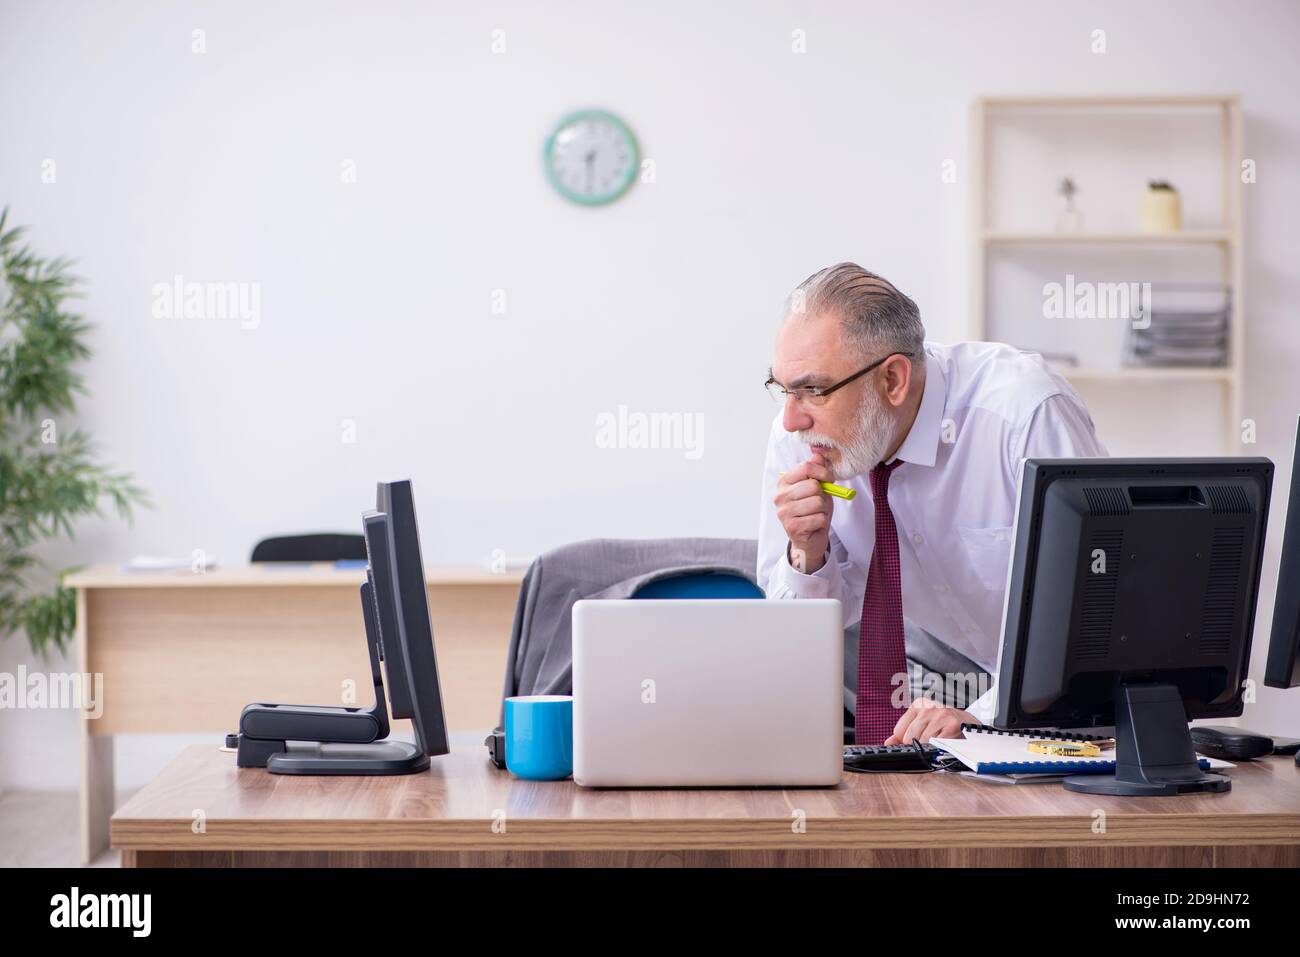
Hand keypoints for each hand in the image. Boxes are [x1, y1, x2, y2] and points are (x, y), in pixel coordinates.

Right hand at [774, 450, 834, 573]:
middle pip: (813, 486)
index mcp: (784, 483)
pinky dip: (822, 522)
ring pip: (817, 502)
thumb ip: (817, 471)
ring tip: (815, 514)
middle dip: (822, 496)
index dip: (823, 472)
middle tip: (818, 504)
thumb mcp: (817, 488)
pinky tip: (814, 525)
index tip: (829, 480)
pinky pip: (818, 518)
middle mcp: (780, 496)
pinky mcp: (792, 527)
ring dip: (823, 510)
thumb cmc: (813, 511)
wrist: (809, 538)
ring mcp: (783, 512)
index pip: (806, 467)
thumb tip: (818, 454)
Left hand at [884, 698, 978, 744]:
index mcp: (918, 704)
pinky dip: (940, 749)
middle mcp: (928, 707)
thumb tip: (888, 743)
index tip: (917, 740)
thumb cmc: (945, 725)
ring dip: (931, 748)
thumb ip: (904, 732)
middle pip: (909, 738)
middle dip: (919, 745)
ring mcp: (940, 715)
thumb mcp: (923, 723)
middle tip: (932, 740)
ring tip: (940, 740)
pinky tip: (946, 742)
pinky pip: (936, 745)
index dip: (906, 741)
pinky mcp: (951, 725)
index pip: (899, 731)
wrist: (972, 725)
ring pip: (922, 743)